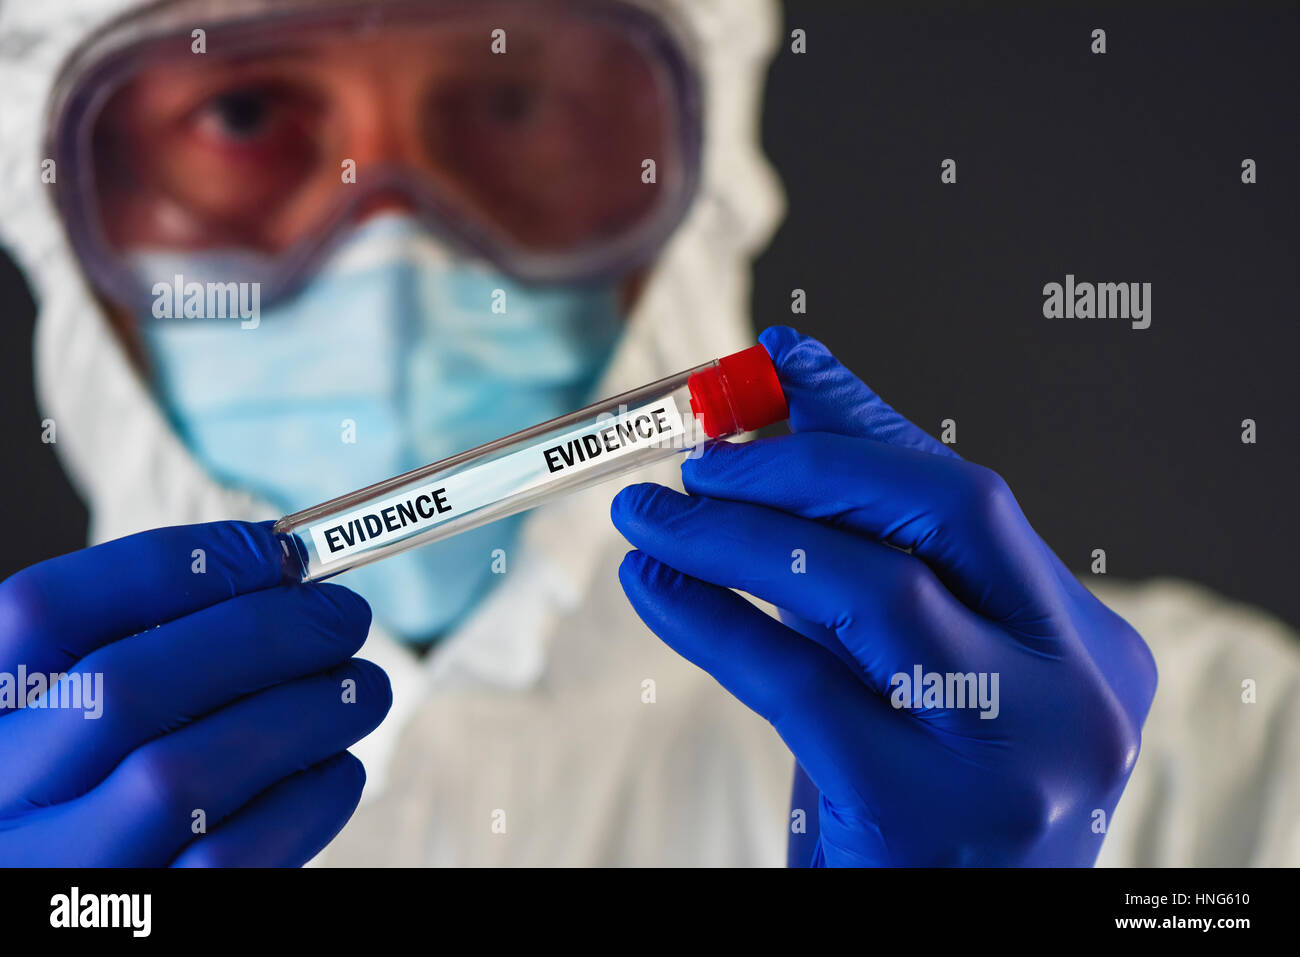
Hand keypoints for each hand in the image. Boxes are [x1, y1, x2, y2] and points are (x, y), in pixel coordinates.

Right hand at [0, 521, 388, 865]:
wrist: (80, 888)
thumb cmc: (93, 783)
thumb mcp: (79, 703)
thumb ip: (152, 641)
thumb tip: (279, 573)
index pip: (46, 609)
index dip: (175, 568)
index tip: (274, 553)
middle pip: (122, 690)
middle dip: (261, 636)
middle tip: (343, 618)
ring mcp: (61, 873)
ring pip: (184, 778)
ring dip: (302, 715)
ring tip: (363, 688)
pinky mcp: (146, 922)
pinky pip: (229, 860)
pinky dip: (306, 801)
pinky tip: (338, 767)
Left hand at [611, 326, 1156, 865]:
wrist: (942, 939)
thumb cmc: (924, 814)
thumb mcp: (917, 685)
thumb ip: (865, 574)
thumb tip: (772, 443)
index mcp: (1090, 649)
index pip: (966, 497)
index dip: (865, 417)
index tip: (779, 357)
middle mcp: (1076, 692)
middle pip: (943, 511)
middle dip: (808, 463)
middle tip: (703, 456)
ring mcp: (1011, 753)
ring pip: (866, 588)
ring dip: (738, 534)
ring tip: (650, 515)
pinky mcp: (923, 810)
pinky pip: (794, 680)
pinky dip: (710, 618)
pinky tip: (655, 586)